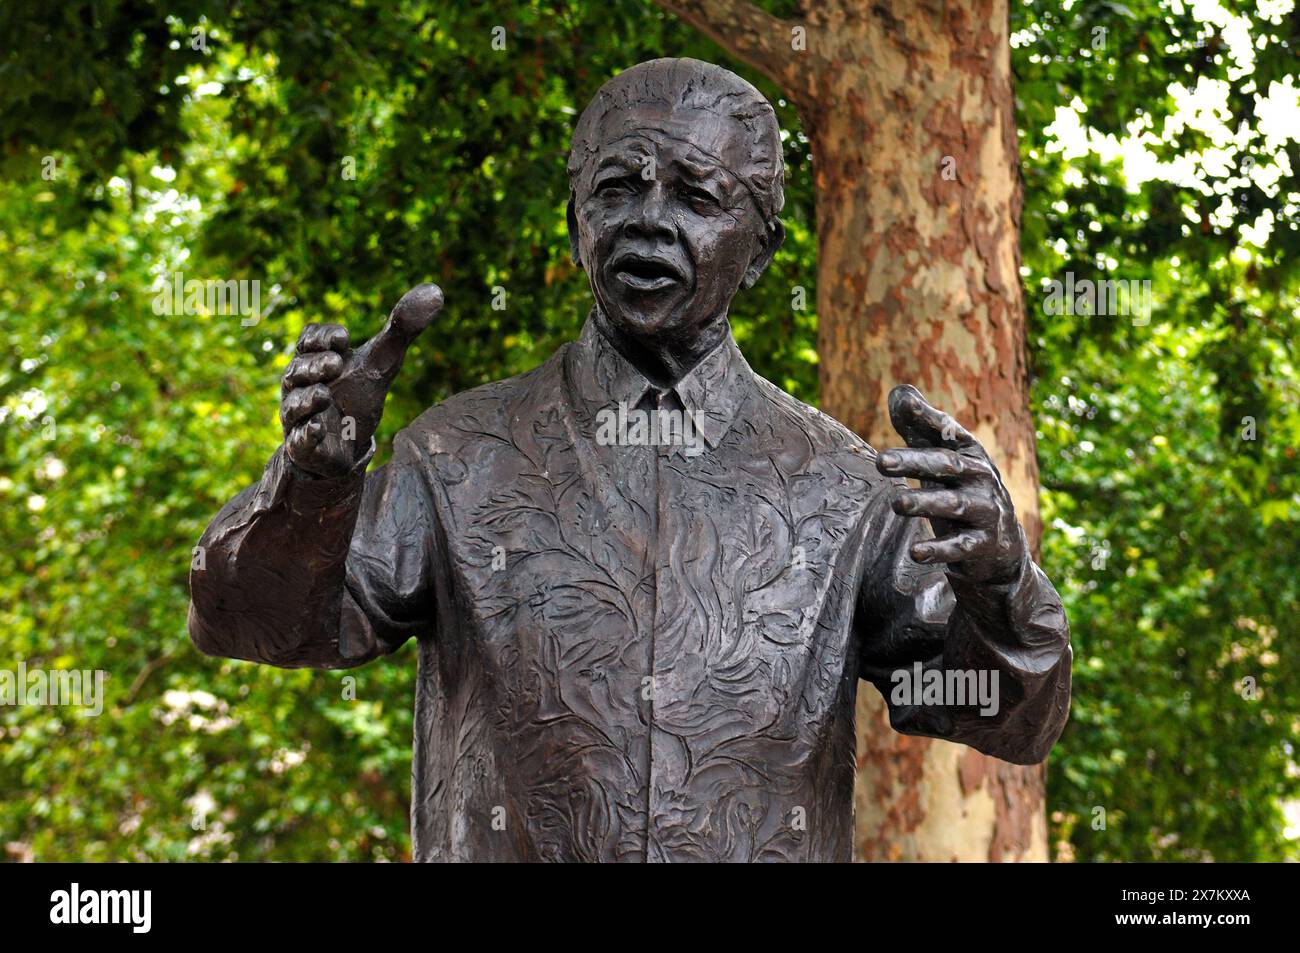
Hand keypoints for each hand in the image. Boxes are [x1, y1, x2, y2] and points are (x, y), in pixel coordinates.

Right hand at [280, 283, 443, 477]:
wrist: (347, 443)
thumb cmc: (358, 393)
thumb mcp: (383, 360)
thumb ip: (403, 328)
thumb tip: (436, 291)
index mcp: (316, 358)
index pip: (309, 338)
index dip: (322, 336)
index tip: (344, 339)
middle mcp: (300, 385)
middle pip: (297, 368)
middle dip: (314, 365)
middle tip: (335, 364)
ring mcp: (299, 416)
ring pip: (294, 404)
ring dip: (308, 398)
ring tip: (325, 394)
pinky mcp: (304, 446)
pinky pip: (299, 440)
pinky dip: (306, 434)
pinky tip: (318, 429)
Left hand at [875, 384, 1025, 583]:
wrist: (1000, 547)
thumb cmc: (961, 493)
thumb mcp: (944, 461)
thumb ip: (920, 429)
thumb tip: (898, 392)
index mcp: (969, 453)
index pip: (948, 431)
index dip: (927, 417)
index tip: (903, 403)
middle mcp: (981, 477)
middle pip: (947, 465)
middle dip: (915, 462)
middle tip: (880, 461)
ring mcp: (985, 511)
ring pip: (953, 504)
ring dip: (925, 503)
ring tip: (896, 502)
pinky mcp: (982, 545)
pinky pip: (959, 547)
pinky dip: (939, 550)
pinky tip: (915, 553)